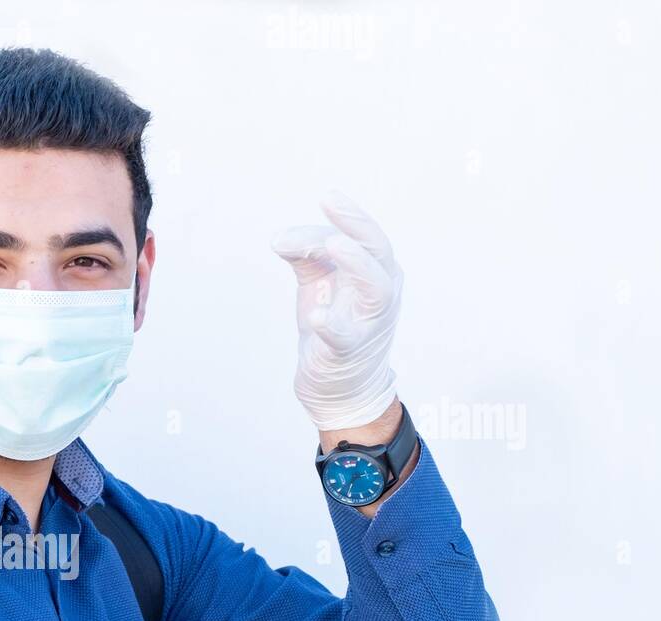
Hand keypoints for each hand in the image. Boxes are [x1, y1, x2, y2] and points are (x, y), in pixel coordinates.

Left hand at [271, 190, 402, 429]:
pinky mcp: (350, 350)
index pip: (364, 236)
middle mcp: (381, 292)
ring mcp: (369, 322)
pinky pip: (345, 335)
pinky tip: (317, 315)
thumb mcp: (320, 283)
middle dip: (355, 223)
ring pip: (374, 286)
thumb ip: (306, 255)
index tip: (325, 195)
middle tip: (329, 200)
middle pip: (377, 250)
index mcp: (376, 271)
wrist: (338, 384)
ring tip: (333, 244)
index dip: (347, 214)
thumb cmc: (334, 324)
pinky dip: (333, 324)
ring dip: (355, 263)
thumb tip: (279, 237)